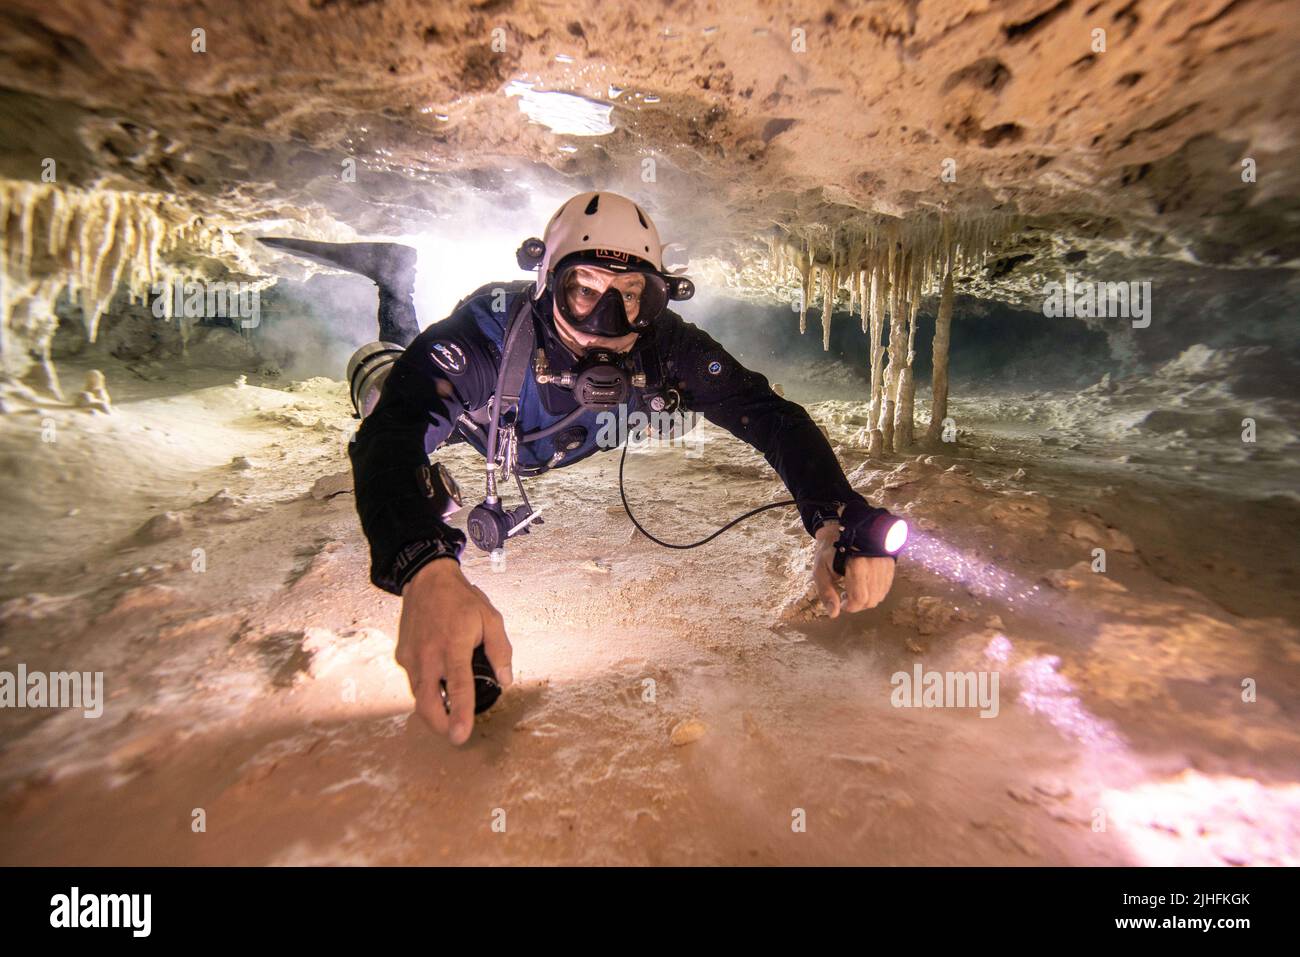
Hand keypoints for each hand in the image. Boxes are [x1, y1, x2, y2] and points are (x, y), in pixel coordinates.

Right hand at [396, 558, 512, 744]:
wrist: (426, 580)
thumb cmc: (462, 600)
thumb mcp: (491, 618)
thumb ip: (501, 651)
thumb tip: (506, 680)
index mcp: (453, 646)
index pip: (458, 687)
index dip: (460, 714)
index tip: (461, 736)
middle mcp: (428, 655)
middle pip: (427, 703)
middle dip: (440, 725)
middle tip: (456, 735)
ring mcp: (411, 657)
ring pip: (418, 696)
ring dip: (433, 710)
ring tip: (450, 714)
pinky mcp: (402, 656)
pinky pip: (414, 682)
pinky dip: (425, 691)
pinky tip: (439, 686)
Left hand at [812, 522, 895, 616]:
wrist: (845, 527)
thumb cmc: (830, 549)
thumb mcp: (820, 570)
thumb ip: (826, 592)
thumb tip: (834, 614)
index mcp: (856, 566)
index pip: (859, 599)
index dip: (850, 607)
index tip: (841, 603)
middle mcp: (874, 565)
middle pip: (872, 600)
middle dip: (858, 604)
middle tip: (846, 596)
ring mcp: (885, 564)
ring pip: (881, 595)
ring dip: (867, 598)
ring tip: (854, 590)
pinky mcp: (890, 563)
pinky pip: (887, 586)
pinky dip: (876, 591)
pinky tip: (865, 585)